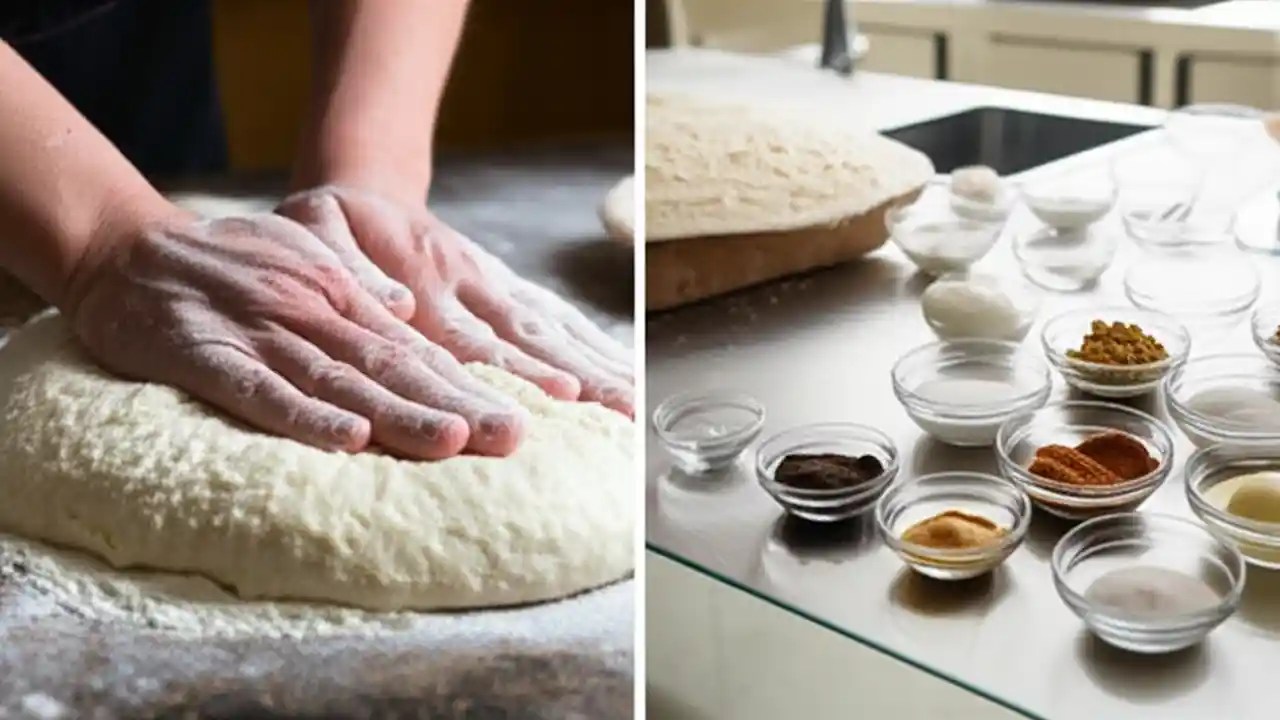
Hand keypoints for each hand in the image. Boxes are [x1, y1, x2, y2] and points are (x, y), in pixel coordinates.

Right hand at [62, 210, 527, 458]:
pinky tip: (347, 441)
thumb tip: (405, 306)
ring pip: (340, 384)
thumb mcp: (301, 257)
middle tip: (513, 437)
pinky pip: (262, 393)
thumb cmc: (225, 261)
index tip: (520, 416)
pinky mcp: (209, 357)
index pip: (414, 352)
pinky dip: (305, 417)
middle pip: (394, 370)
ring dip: (398, 415)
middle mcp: (313, 317)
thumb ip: (354, 284)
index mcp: (340, 299)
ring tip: (453, 441)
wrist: (126, 250)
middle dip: (456, 406)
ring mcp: (262, 336)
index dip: (466, 386)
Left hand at [278, 186, 633, 415]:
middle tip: (624, 411)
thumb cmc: (334, 222)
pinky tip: (624, 375)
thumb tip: (394, 303)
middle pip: (532, 338)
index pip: (476, 337)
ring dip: (597, 365)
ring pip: (554, 327)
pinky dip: (593, 346)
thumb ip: (345, 265)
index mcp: (425, 280)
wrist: (366, 184)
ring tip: (636, 403)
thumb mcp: (315, 226)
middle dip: (581, 376)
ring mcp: (495, 284)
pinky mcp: (507, 285)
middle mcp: (471, 285)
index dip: (521, 366)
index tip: (564, 393)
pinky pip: (556, 316)